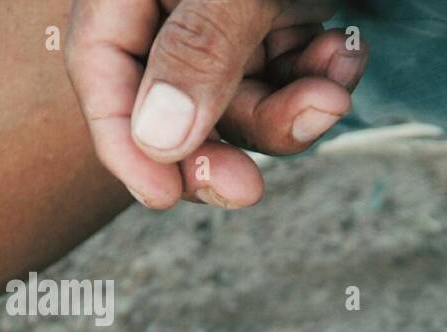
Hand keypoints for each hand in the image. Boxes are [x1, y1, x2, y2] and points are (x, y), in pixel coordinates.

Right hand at [65, 0, 366, 209]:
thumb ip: (201, 47)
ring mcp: (227, 9)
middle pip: (172, 102)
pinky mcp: (278, 14)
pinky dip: (316, 78)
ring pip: (240, 99)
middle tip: (250, 192)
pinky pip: (284, 74)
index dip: (123, 140)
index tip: (161, 197)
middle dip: (218, 147)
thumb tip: (160, 140)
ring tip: (334, 90)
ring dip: (289, 110)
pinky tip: (344, 56)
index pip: (101, 67)